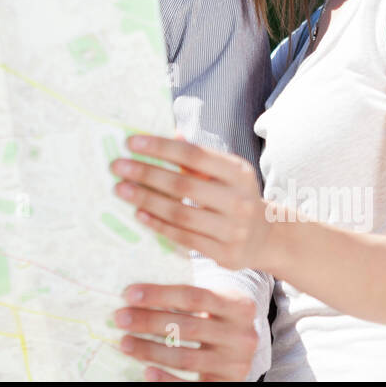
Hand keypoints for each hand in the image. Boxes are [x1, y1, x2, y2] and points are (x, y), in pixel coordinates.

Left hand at [112, 133, 270, 270]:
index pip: (194, 155)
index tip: (132, 143)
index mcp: (238, 172)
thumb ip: (200, 157)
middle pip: (183, 185)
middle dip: (146, 174)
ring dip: (146, 200)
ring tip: (121, 189)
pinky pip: (183, 237)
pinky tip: (138, 213)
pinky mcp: (223, 254)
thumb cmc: (237, 196)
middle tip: (117, 167)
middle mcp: (238, 200)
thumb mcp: (228, 173)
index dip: (161, 147)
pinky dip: (158, 224)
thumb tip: (172, 132)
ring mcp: (233, 230)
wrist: (268, 237)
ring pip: (180, 213)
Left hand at [115, 284, 257, 380]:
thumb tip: (134, 295)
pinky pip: (193, 386)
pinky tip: (146, 370)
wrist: (246, 343)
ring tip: (125, 343)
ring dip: (150, 351)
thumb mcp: (213, 299)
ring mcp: (236, 362)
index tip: (129, 293)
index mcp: (238, 305)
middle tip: (120, 318)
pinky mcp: (229, 383)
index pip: (194, 296)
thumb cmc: (218, 314)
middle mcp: (242, 335)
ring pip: (186, 358)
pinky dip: (167, 379)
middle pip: (188, 327)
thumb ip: (185, 296)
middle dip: (149, 322)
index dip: (160, 294)